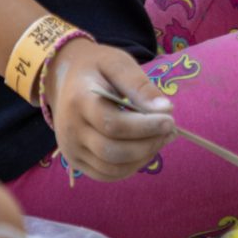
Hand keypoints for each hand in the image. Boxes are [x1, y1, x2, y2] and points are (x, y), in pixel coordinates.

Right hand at [44, 42, 176, 181]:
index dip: (145, 126)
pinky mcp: (75, 161)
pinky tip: (146, 149)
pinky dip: (131, 167)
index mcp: (78, 101)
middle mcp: (69, 130)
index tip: (171, 119)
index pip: (113, 124)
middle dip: (148, 144)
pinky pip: (106, 174)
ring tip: (161, 138)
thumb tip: (166, 109)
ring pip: (111, 168)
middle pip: (112, 151)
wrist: (66, 79)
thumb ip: (140, 85)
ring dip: (143, 157)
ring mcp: (70, 149)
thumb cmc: (97, 68)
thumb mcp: (118, 63)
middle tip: (170, 130)